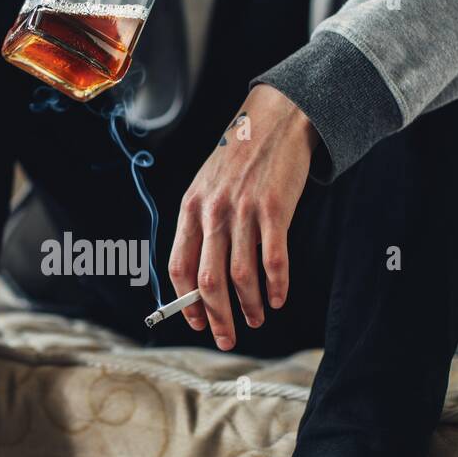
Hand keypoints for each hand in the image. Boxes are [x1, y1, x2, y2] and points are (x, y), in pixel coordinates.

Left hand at [168, 84, 318, 349]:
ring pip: (241, 276)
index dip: (185, 301)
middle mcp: (213, 213)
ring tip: (257, 319)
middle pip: (208, 281)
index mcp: (190, 208)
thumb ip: (201, 223)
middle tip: (226, 338)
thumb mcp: (207, 185)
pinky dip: (276, 285)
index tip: (195, 322)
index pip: (178, 266)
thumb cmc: (240, 156)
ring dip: (250, 306)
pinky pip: (273, 259)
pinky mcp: (275, 209)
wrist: (275, 118)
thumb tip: (199, 272)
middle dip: (217, 317)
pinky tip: (279, 298)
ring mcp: (244, 212)